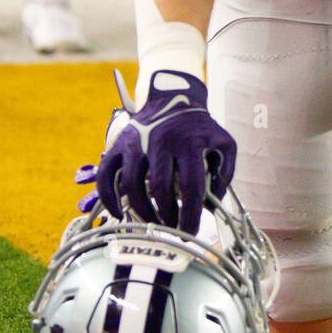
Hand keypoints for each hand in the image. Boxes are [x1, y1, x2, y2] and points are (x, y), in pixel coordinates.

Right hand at [96, 71, 236, 233]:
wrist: (172, 99)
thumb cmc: (199, 128)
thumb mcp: (223, 143)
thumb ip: (225, 172)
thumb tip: (212, 204)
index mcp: (189, 143)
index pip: (191, 186)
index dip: (190, 215)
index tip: (190, 233)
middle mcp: (160, 141)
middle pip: (160, 188)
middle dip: (167, 216)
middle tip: (172, 231)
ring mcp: (136, 142)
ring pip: (132, 184)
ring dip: (142, 211)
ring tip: (154, 224)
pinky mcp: (118, 144)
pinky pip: (106, 174)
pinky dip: (108, 197)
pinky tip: (119, 213)